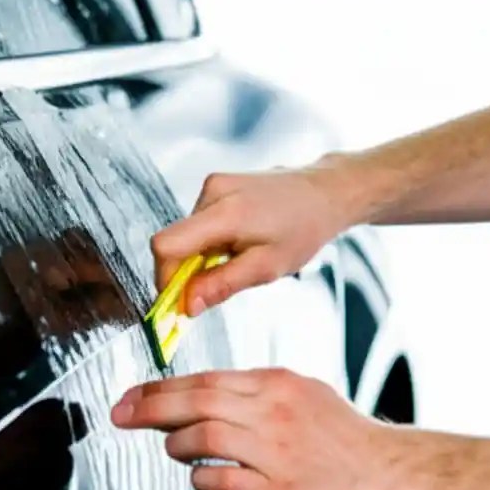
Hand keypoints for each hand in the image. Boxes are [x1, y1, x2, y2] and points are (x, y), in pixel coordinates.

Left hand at [110, 368, 394, 489]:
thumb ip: (252, 393)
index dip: (160, 388)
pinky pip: (220, 480)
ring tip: (174, 449)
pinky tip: (203, 476)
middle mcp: (273, 413)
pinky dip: (201, 477)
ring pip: (204, 436)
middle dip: (150, 408)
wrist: (383, 472)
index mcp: (276, 385)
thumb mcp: (300, 393)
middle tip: (121, 414)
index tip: (131, 396)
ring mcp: (274, 453)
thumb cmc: (339, 437)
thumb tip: (200, 395)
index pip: (205, 379)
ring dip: (177, 443)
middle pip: (197, 401)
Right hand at [152, 160, 359, 315]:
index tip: (179, 300)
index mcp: (225, 213)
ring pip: (186, 234)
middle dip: (186, 271)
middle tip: (215, 287)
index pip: (167, 245)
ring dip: (201, 256)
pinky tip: (238, 243)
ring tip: (238, 258)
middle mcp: (213, 191)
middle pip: (174, 241)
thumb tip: (187, 305)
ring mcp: (214, 185)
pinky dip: (209, 242)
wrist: (323, 193)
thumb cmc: (303, 230)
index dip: (165, 278)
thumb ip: (222, 285)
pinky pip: (198, 223)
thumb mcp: (266, 268)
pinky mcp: (217, 185)